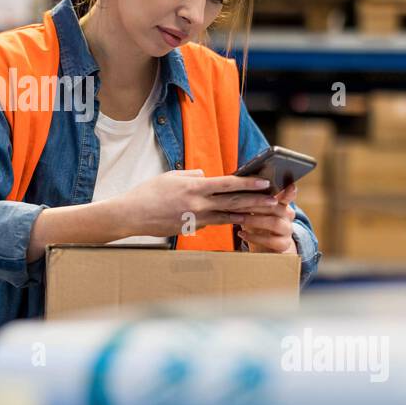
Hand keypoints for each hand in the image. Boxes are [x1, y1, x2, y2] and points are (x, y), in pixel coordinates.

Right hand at [112, 169, 272, 238]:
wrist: (131, 216)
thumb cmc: (148, 193)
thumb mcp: (170, 176)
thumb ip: (191, 175)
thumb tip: (205, 175)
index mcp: (194, 187)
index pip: (227, 184)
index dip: (248, 183)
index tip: (264, 181)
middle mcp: (198, 204)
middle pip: (233, 202)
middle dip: (256, 201)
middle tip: (274, 201)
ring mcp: (195, 219)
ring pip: (227, 216)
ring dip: (247, 214)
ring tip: (264, 213)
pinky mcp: (191, 229)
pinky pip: (212, 223)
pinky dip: (227, 222)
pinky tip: (241, 222)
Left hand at [237, 183, 297, 253]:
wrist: (265, 248)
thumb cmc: (258, 224)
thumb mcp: (256, 212)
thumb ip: (253, 200)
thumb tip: (240, 186)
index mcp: (283, 204)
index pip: (287, 196)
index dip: (289, 192)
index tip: (289, 186)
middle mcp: (288, 216)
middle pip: (276, 207)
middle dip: (256, 204)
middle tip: (238, 203)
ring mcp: (287, 230)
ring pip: (274, 222)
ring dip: (254, 220)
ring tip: (239, 219)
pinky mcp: (284, 244)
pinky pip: (270, 240)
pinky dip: (253, 237)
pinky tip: (241, 233)